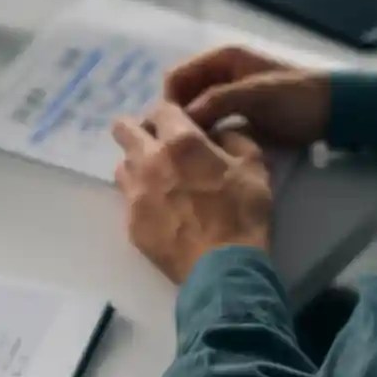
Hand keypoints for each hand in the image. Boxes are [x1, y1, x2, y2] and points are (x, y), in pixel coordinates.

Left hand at [112, 102, 272, 284]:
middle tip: (160, 144)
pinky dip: (140, 195)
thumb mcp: (254, 165)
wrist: (223, 269)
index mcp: (181, 141)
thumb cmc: (242, 213)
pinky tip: (160, 209)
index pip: (160, 107)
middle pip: (123, 128)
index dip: (170, 113)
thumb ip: (233, 137)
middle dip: (139, 130)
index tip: (180, 124)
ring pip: (122, 163)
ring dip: (137, 163)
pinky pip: (127, 197)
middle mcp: (149, 160)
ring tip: (160, 178)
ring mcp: (135, 192)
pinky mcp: (130, 222)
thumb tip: (216, 131)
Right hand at [164, 45, 331, 147]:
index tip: (168, 130)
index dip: (168, 100)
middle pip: (183, 95)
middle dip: (176, 117)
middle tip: (175, 147)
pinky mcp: (238, 116)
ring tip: (188, 154)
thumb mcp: (255, 95)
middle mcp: (220, 74)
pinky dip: (205, 136)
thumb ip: (217, 101)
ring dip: (190, 129)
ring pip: (195, 113)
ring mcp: (229, 96)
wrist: (333, 112)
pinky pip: (211, 125)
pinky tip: (205, 154)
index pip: (177, 76)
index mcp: (222, 59)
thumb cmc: (295, 97)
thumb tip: (179, 121)